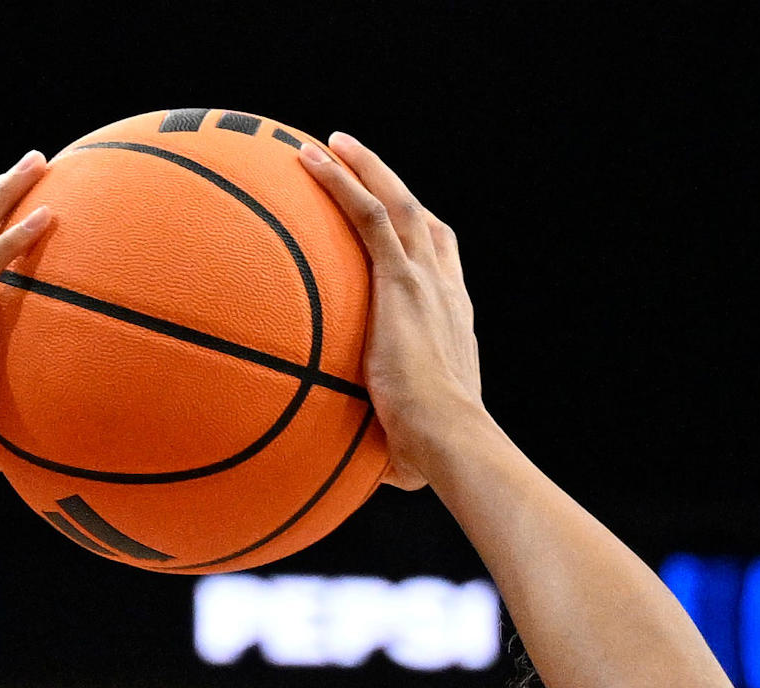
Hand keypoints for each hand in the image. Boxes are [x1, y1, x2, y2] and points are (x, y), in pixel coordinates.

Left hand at [294, 134, 485, 491]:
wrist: (450, 441)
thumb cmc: (430, 456)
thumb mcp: (399, 439)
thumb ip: (373, 438)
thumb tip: (333, 472)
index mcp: (450, 319)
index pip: (439, 263)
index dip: (420, 237)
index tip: (398, 223)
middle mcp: (444, 289)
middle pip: (420, 219)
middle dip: (390, 184)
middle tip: (358, 162)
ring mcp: (425, 280)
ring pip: (394, 202)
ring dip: (363, 166)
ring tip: (329, 143)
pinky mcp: (401, 281)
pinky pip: (367, 214)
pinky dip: (341, 180)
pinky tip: (309, 157)